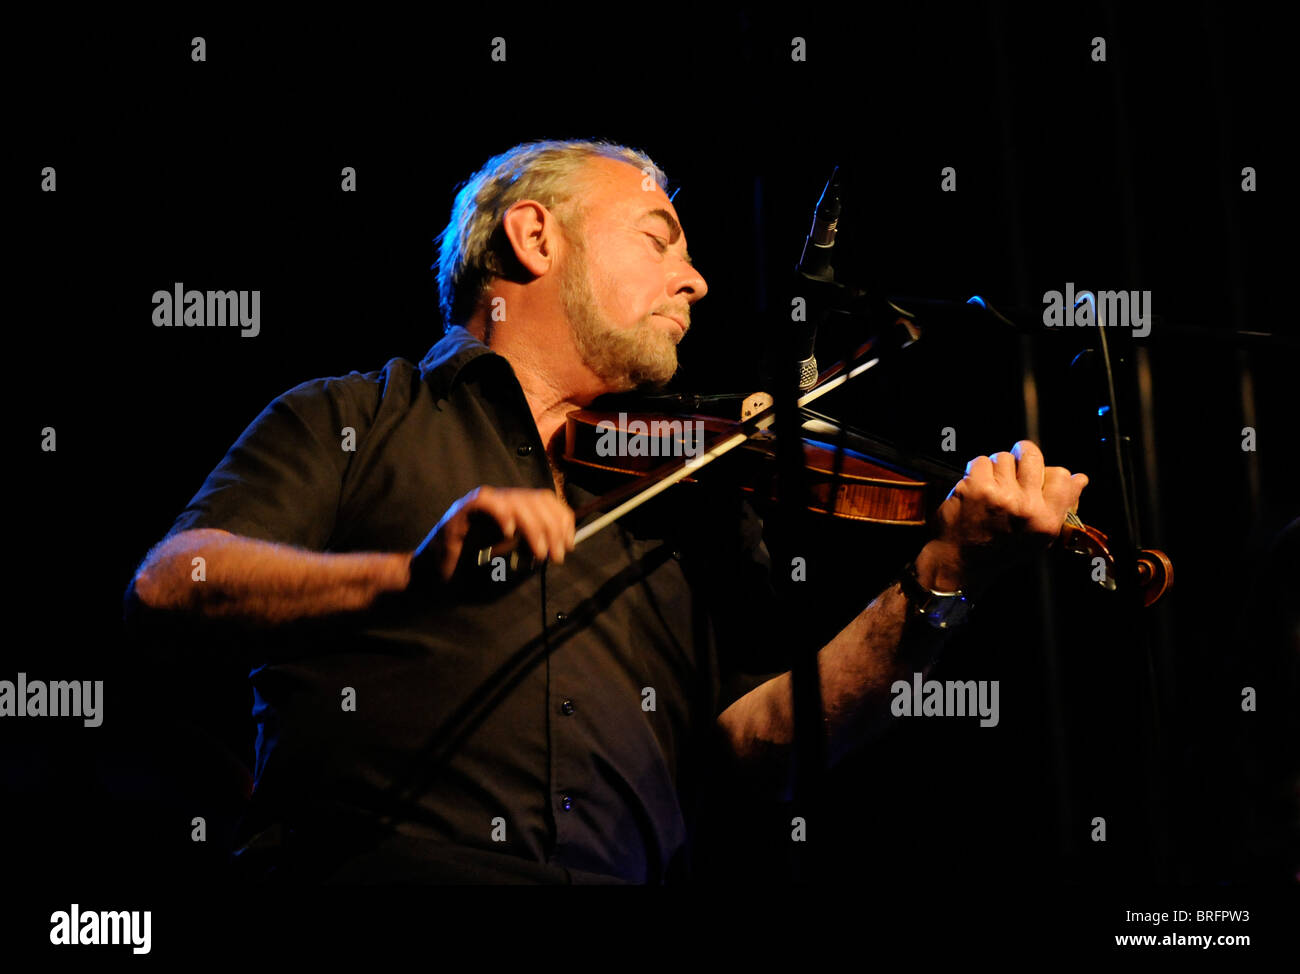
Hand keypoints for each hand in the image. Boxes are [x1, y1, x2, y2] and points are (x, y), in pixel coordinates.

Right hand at [410, 486, 575, 587]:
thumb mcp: (513, 559)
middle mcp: (498, 502)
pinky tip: (509, 534)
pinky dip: (501, 514)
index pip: (545, 500)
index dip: (562, 518)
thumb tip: (562, 544)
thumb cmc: (472, 572)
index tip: (569, 544)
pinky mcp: (460, 514)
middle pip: (535, 499)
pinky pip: (484, 503)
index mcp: (512, 509)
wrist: (435, 581)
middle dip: (553, 528)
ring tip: (539, 554)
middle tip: (557, 556)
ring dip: (534, 528)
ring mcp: (479, 506)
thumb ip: (533, 547)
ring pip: (516, 501)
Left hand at [917, 440, 1087, 594]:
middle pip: (1032, 455)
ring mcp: (1001, 495)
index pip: (1062, 476)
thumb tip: (1080, 478)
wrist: (962, 561)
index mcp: (1047, 520)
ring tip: (992, 487)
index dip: (1049, 471)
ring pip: (1003, 457)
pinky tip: (976, 488)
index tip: (1038, 476)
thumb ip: (1061, 506)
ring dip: (997, 468)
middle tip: (1014, 468)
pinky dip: (977, 471)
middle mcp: (1027, 507)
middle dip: (1023, 455)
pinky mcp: (976, 488)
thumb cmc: (1002, 548)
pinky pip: (981, 461)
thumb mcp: (1040, 537)